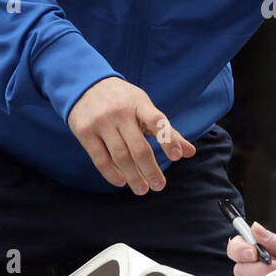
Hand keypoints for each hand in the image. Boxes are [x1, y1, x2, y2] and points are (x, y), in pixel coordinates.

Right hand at [67, 77, 194, 192]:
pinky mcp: (85, 132)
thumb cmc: (123, 100)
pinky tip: (121, 181)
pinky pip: (100, 159)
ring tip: (142, 189)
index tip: (176, 157)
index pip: (157, 121)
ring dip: (133, 176)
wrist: (85, 85)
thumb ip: (166, 131)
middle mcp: (120, 112)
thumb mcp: (145, 108)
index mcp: (139, 103)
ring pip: (120, 156)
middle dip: (150, 169)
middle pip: (138, 147)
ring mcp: (101, 122)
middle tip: (159, 186)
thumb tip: (190, 152)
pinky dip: (112, 174)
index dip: (168, 139)